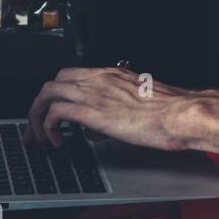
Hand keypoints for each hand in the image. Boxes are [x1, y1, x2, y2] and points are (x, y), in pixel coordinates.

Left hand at [23, 66, 194, 151]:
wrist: (181, 114)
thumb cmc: (171, 111)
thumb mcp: (142, 102)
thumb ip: (123, 106)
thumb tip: (114, 121)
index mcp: (112, 75)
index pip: (71, 75)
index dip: (57, 95)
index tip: (53, 114)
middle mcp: (99, 79)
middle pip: (53, 82)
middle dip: (39, 107)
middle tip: (37, 130)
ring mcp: (94, 93)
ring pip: (47, 94)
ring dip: (37, 118)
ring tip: (40, 138)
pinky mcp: (92, 111)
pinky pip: (55, 113)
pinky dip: (49, 128)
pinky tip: (57, 143)